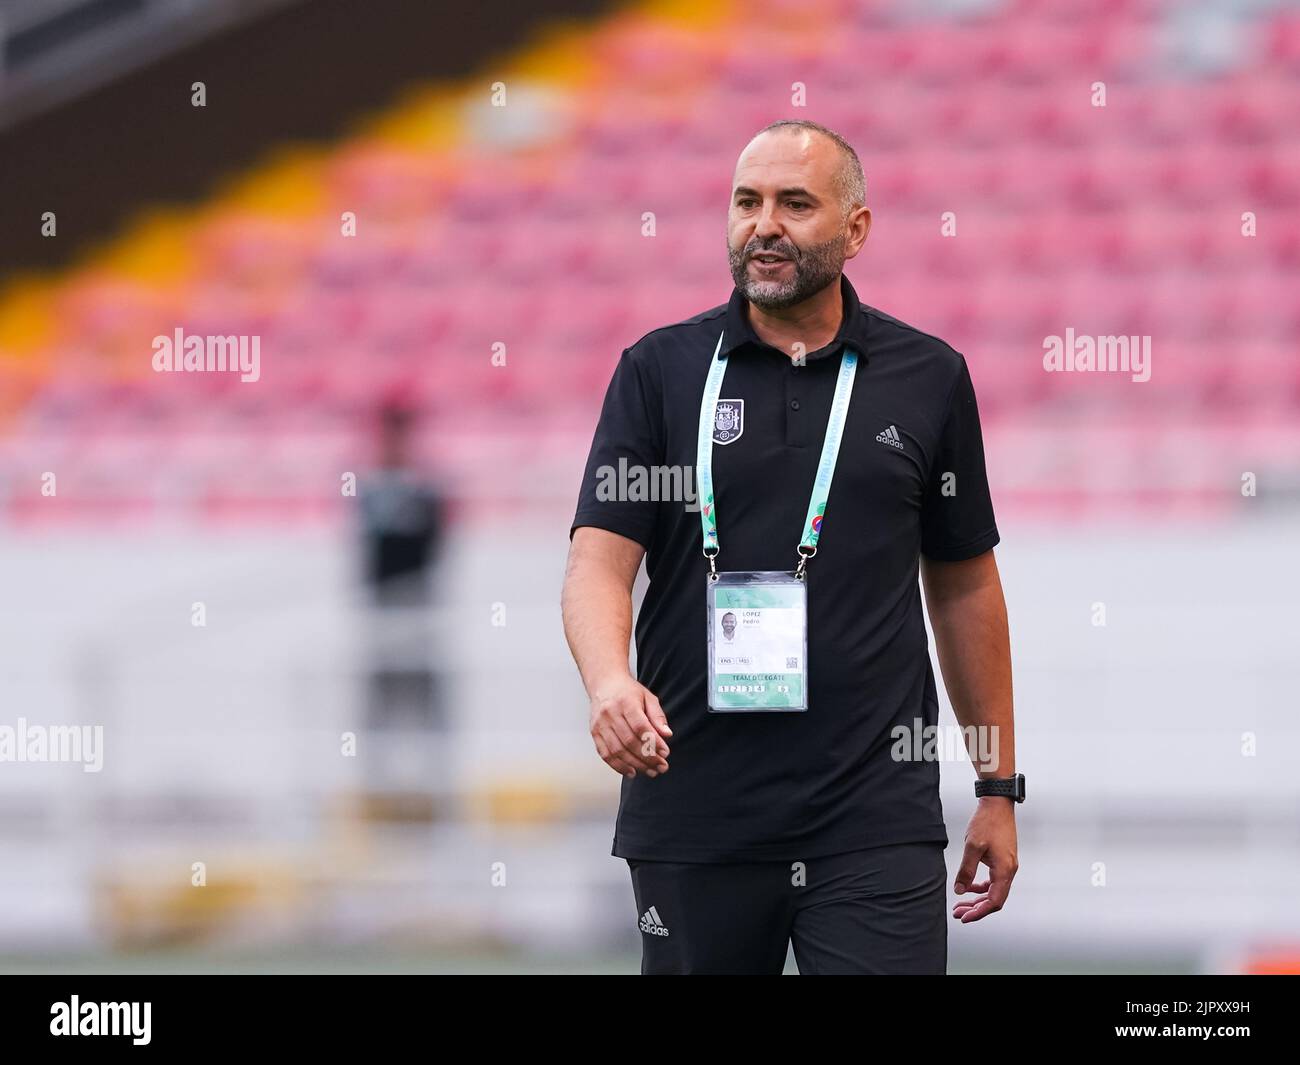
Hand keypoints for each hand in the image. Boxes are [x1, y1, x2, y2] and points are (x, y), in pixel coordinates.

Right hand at [588, 673, 671, 778]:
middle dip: (647, 758)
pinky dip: (618, 766)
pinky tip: (631, 771)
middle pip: (629, 741)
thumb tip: (667, 734)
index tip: (665, 753)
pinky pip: (605, 754)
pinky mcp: (594, 733)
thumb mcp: (648, 697)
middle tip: (661, 767)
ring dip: (635, 764)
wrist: (604, 684)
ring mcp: (600, 724)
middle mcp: (610, 713)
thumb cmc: (627, 691)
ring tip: (650, 771)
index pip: (640, 727)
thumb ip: (657, 716)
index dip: (653, 742)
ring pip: (617, 750)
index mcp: (626, 702)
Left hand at [952, 797, 1017, 922]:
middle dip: (976, 908)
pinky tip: (969, 887)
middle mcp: (1009, 870)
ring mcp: (1007, 865)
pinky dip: (981, 887)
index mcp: (1004, 870)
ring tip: (961, 904)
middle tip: (958, 914)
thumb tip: (959, 890)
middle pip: (994, 899)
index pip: (994, 901)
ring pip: (993, 890)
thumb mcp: (972, 846)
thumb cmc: (987, 822)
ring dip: (977, 899)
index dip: (979, 912)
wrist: (997, 804)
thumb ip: (966, 870)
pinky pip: (993, 880)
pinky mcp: (1003, 859)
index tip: (965, 917)